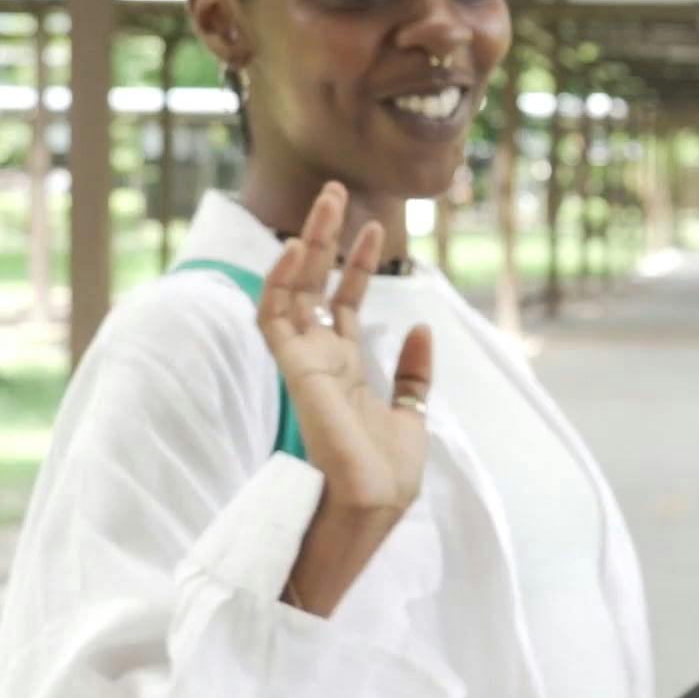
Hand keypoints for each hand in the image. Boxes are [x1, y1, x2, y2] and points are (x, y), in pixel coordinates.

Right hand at [264, 184, 435, 614]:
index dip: (358, 264)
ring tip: (325, 201)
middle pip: (314, 284)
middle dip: (324, 236)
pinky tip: (299, 247)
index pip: (345, 302)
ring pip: (290, 288)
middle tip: (335, 190)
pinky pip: (274, 316)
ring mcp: (303, 363)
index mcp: (344, 369)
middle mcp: (319, 359)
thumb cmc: (385, 476)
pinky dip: (281, 280)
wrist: (372, 507)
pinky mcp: (293, 370)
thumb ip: (414, 374)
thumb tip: (424, 328)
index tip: (376, 228)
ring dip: (304, 243)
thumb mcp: (411, 415)